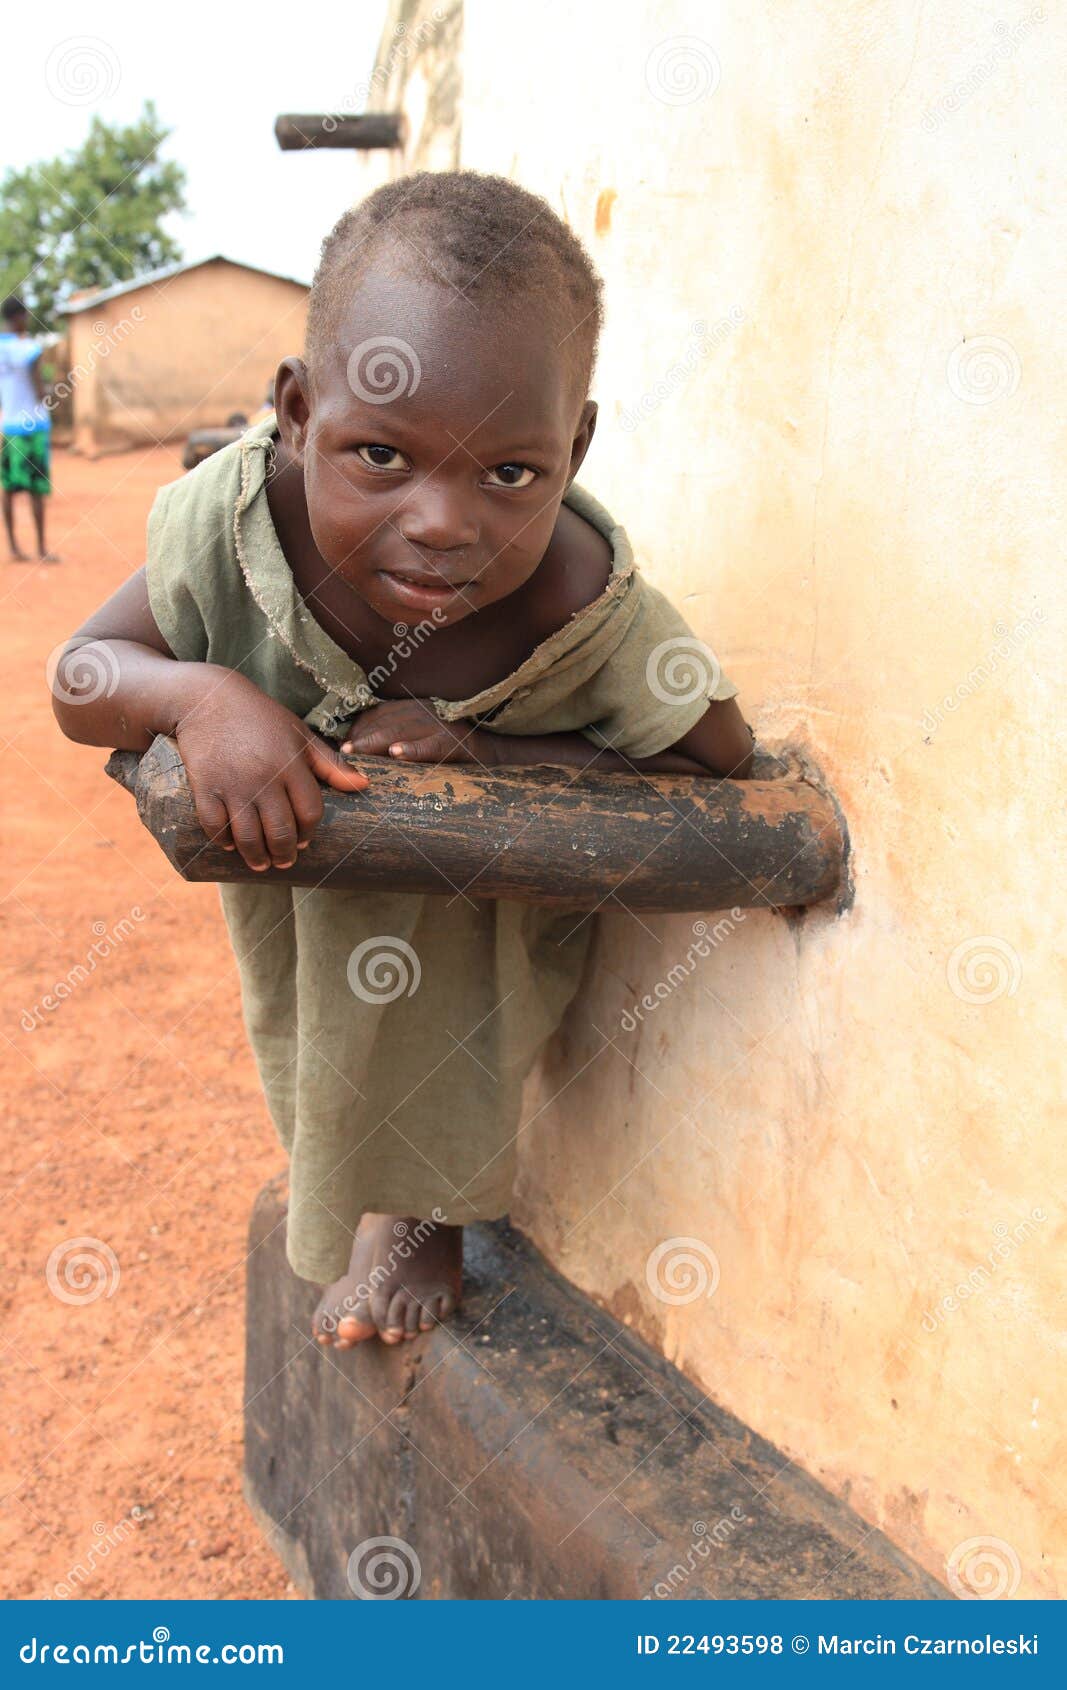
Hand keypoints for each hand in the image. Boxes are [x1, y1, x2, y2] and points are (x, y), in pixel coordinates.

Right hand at [174, 668, 368, 870]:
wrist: (209, 700)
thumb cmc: (262, 719)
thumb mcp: (301, 735)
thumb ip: (331, 764)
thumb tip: (364, 785)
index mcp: (291, 765)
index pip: (309, 813)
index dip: (309, 833)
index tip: (305, 842)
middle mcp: (264, 777)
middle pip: (280, 831)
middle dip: (284, 854)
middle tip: (283, 861)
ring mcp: (233, 784)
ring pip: (248, 836)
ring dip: (256, 857)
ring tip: (261, 863)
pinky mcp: (205, 785)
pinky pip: (215, 825)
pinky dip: (223, 840)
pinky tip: (230, 844)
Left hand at [340, 699, 497, 766]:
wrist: (493, 752)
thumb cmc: (452, 749)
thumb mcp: (423, 735)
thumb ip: (398, 735)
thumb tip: (361, 747)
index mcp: (416, 707)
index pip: (380, 713)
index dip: (360, 727)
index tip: (343, 744)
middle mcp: (427, 710)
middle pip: (387, 721)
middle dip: (362, 736)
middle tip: (343, 752)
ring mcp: (441, 724)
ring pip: (403, 730)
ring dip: (377, 741)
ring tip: (357, 752)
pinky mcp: (455, 741)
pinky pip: (430, 745)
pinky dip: (413, 749)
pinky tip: (396, 754)